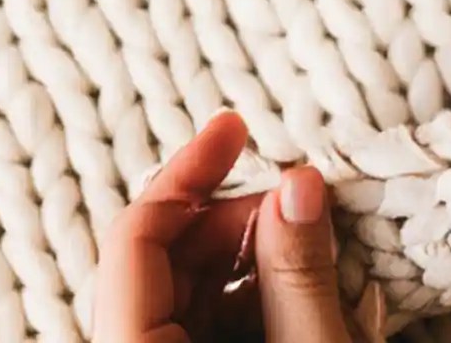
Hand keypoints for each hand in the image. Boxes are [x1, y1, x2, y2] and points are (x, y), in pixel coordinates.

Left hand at [93, 110, 352, 341]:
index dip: (188, 173)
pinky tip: (304, 295)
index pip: (136, 237)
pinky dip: (256, 298)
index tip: (235, 127)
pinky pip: (208, 324)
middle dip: (235, 219)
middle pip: (164, 259)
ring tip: (314, 249)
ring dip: (252, 258)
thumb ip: (298, 272)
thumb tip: (300, 184)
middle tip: (300, 204)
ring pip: (189, 290)